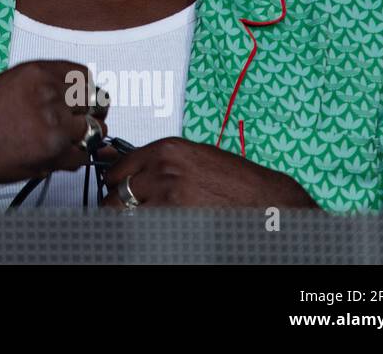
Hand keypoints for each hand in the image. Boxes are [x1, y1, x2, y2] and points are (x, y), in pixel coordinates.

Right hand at [0, 60, 107, 205]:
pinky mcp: (53, 153)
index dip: (86, 90)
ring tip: (62, 143)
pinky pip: (81, 157)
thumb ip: (41, 86)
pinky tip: (52, 157)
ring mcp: (53, 125)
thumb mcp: (7, 84)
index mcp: (36, 73)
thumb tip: (72, 96)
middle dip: (92, 113)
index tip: (83, 101)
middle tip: (82, 123)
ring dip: (83, 139)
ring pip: (93, 131)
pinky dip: (71, 159)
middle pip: (95, 102)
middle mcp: (49, 94)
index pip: (84, 76)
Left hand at [98, 137, 318, 208]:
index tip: (115, 190)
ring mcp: (169, 196)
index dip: (115, 182)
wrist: (267, 201)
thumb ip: (157, 159)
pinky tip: (160, 230)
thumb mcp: (193, 157)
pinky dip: (147, 232)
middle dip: (118, 203)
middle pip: (116, 192)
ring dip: (130, 219)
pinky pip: (146, 229)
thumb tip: (120, 161)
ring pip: (126, 213)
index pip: (117, 168)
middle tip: (126, 210)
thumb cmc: (237, 180)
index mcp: (166, 149)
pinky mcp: (176, 219)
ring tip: (145, 221)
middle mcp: (163, 169)